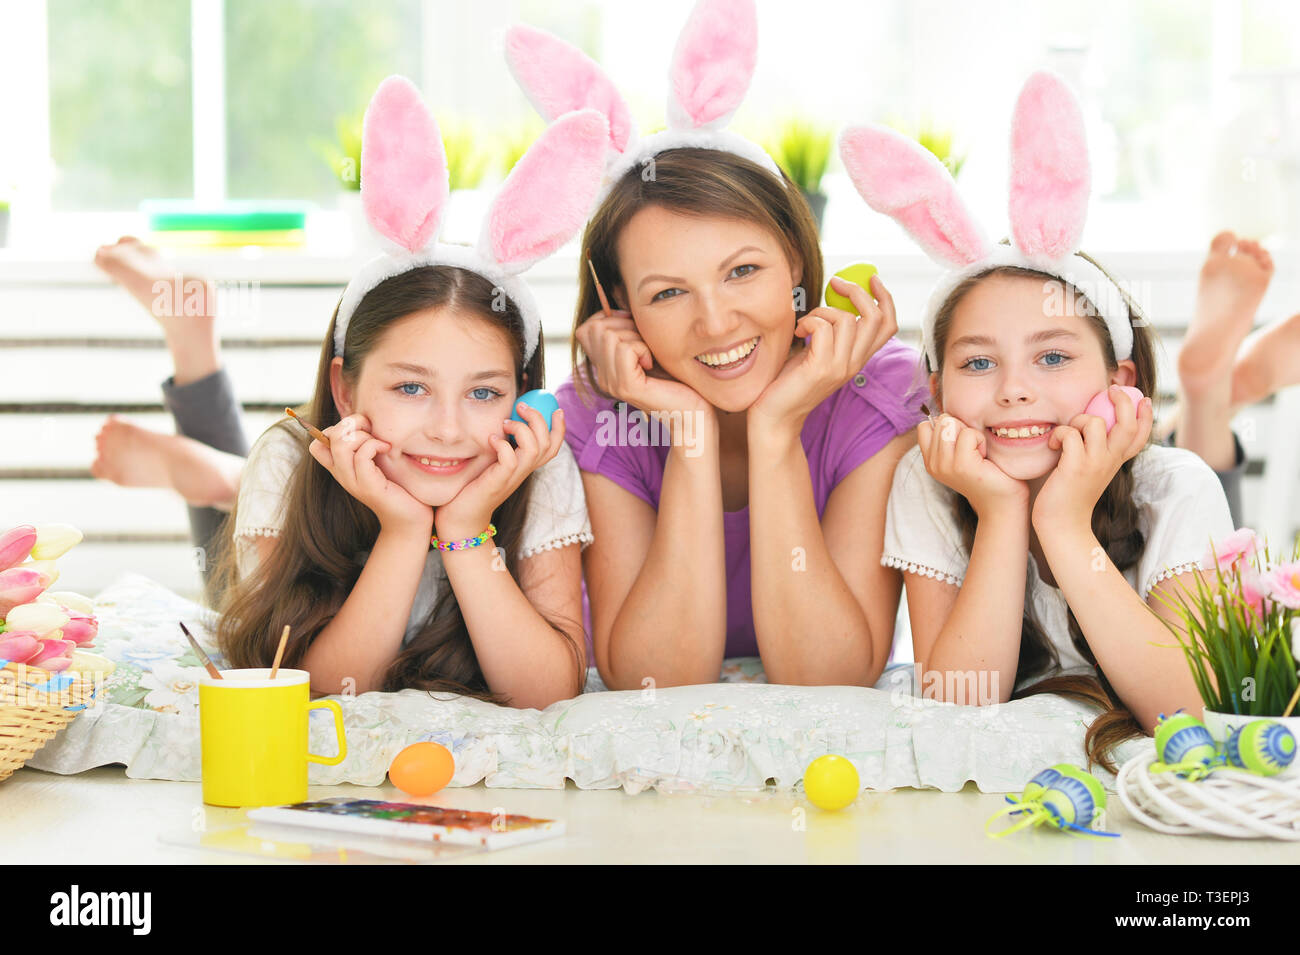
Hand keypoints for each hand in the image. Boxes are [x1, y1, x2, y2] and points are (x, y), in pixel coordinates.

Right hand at [308, 414, 432, 532]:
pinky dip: (374, 445)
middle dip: (351, 424)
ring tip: (380, 442)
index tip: (360, 430)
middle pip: (328, 437)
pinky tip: (387, 449)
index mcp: (342, 468)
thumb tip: (366, 419)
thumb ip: (367, 444)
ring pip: (341, 445)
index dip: (335, 428)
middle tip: (372, 430)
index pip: (317, 444)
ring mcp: (353, 482)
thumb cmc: (398, 486)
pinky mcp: (368, 487)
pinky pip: (361, 457)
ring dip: (363, 435)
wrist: (411, 518)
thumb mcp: (378, 462)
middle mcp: (343, 475)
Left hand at [434, 402, 566, 540]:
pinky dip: (503, 445)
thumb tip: (505, 418)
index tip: (556, 408)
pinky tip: (491, 440)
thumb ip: (504, 445)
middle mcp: (524, 471)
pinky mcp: (498, 482)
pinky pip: (510, 460)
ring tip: (505, 423)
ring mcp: (513, 477)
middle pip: (547, 443)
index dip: (560, 427)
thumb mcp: (494, 462)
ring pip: (534, 449)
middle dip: (539, 419)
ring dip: (522, 429)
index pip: (554, 446)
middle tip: (521, 406)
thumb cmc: (475, 486)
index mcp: (526, 465)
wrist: (463, 517)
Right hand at [575, 309, 712, 422]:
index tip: (635, 330)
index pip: (587, 328)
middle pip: (596, 328)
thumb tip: (618, 301)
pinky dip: (642, 348)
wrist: (693, 410)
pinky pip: (625, 349)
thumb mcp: (649, 345)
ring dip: (635, 337)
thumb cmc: (677, 377)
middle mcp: (603, 375)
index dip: (611, 319)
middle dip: (625, 326)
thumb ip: (630, 329)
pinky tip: (651, 363)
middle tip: (646, 345)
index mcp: (604, 366)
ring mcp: (611, 382)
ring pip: (610, 336)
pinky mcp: (626, 386)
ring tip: (649, 355)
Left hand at [750, 273, 898, 437]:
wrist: (775, 417)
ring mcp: (840, 367)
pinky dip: (808, 322)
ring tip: (805, 324)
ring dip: (821, 311)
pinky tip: (798, 333)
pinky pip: (822, 328)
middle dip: (857, 291)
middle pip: (875, 317)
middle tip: (835, 283)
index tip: (871, 279)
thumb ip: (831, 331)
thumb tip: (835, 297)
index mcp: (857, 358)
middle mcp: (854, 363)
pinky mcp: (821, 369)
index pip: (888, 325)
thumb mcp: (817, 351)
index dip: (885, 298)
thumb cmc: (789, 381)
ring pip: (846, 320)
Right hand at [918, 413, 1028, 517]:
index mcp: (930, 461)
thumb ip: (948, 438)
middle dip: (961, 428)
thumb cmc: (987, 475)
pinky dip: (981, 441)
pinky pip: (969, 434)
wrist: (1002, 504)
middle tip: (973, 450)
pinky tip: (985, 458)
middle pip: (942, 420)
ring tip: (978, 454)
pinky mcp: (962, 465)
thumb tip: (946, 415)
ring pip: (952, 424)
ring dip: (971, 434)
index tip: (961, 444)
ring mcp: (945, 465)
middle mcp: (933, 464)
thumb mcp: (960, 455)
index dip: (947, 426)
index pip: (925, 426)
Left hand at [1033, 385, 1152, 529]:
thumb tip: (1090, 427)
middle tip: (1111, 390)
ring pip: (1093, 422)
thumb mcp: (1090, 471)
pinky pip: (1069, 433)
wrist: (1062, 525)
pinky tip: (1054, 446)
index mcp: (1116, 461)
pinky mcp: (1075, 466)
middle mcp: (1110, 460)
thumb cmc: (1070, 496)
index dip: (1146, 415)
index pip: (1141, 435)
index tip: (1144, 399)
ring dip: (1077, 420)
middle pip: (1127, 422)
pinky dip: (1059, 434)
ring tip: (1067, 434)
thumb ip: (1096, 452)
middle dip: (1122, 400)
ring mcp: (1095, 462)